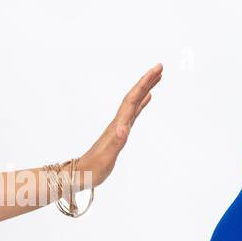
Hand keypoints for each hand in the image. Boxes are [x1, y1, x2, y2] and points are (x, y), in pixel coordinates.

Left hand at [77, 64, 161, 187]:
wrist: (81, 173)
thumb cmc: (94, 168)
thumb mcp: (106, 157)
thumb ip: (116, 142)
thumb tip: (124, 128)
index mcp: (118, 125)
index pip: (132, 99)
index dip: (144, 84)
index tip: (156, 70)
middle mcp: (119, 122)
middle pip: (134, 96)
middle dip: (147, 81)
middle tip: (160, 67)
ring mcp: (119, 126)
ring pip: (135, 102)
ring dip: (145, 88)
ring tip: (157, 78)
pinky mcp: (120, 133)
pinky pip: (134, 112)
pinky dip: (142, 103)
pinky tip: (147, 99)